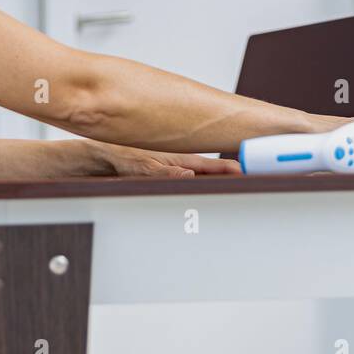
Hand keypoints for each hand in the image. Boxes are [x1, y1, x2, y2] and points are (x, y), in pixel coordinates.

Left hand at [88, 140, 241, 178]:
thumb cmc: (119, 155)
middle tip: (253, 184)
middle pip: (213, 173)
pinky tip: (207, 198)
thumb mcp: (140, 166)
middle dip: (233, 178)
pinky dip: (201, 189)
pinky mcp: (167, 176)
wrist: (100, 158)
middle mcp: (180, 163)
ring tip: (236, 192)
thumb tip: (188, 176)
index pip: (214, 164)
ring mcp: (175, 169)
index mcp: (179, 158)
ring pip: (203, 179)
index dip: (234, 169)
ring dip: (218, 184)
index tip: (252, 172)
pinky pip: (190, 184)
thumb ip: (164, 172)